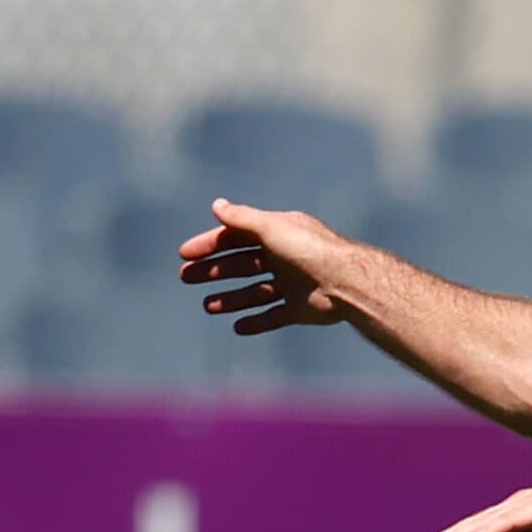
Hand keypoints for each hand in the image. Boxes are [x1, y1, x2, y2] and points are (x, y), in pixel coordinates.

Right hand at [178, 198, 350, 334]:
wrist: (345, 282)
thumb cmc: (309, 250)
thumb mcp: (271, 227)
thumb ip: (242, 218)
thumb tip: (217, 205)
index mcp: (278, 234)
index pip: (238, 237)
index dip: (211, 244)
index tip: (186, 254)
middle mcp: (286, 257)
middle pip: (243, 264)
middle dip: (215, 271)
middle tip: (187, 278)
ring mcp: (294, 284)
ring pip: (255, 291)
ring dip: (231, 298)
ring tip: (208, 305)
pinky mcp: (301, 308)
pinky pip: (274, 315)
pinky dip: (256, 321)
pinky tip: (237, 326)